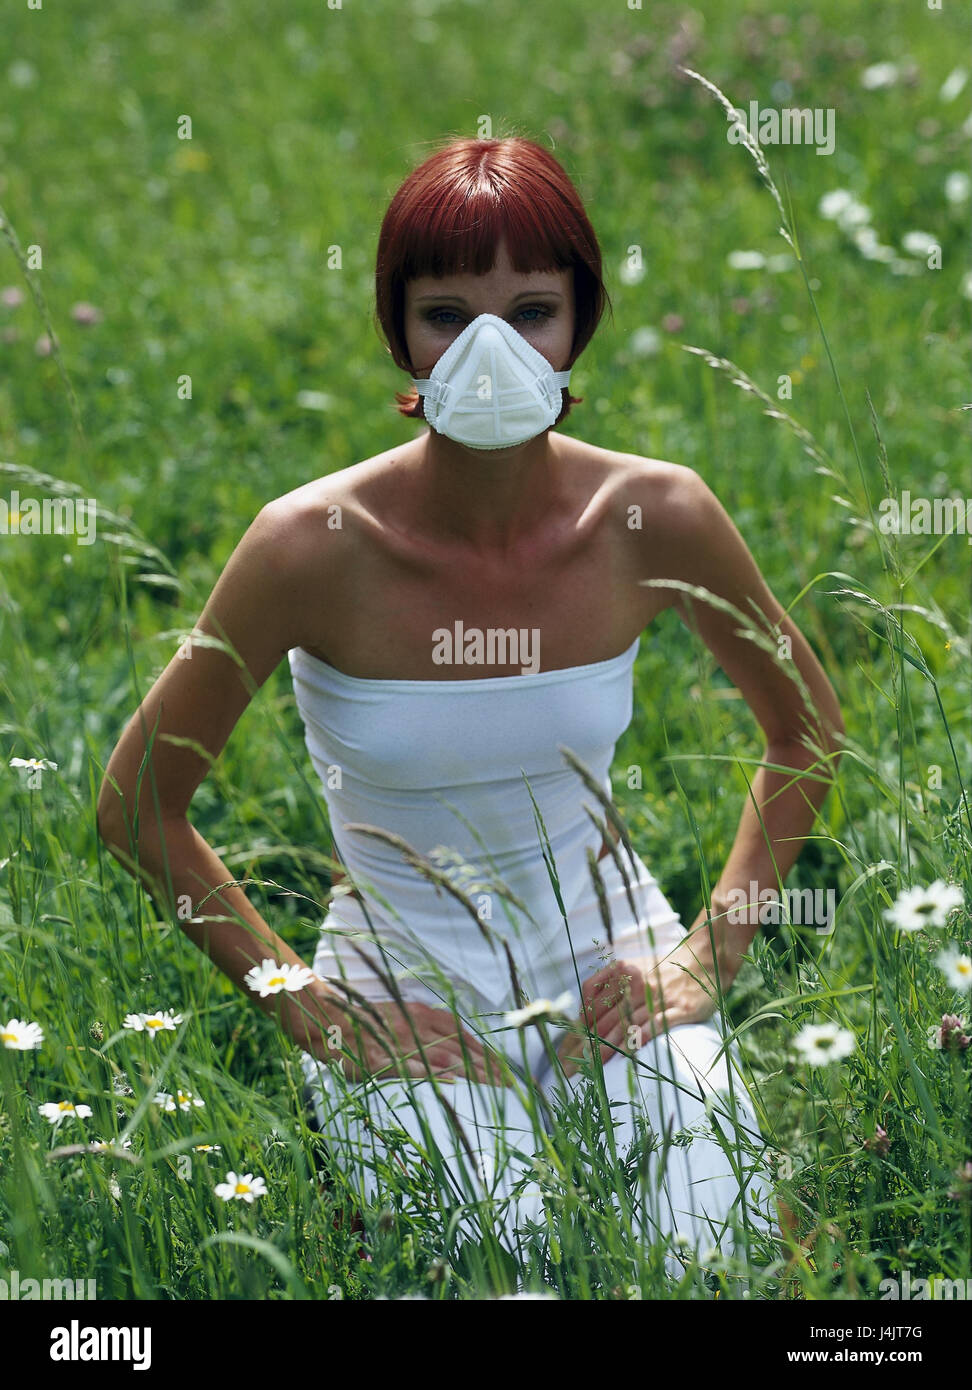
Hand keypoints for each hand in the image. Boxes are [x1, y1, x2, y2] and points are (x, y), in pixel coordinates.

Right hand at [314, 998, 502, 1085]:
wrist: (325, 1021)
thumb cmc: (362, 1024)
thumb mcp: (399, 1018)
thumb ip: (423, 1029)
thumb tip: (450, 1051)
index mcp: (420, 1014)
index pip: (461, 1034)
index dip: (485, 1051)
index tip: (506, 1069)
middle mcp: (415, 1024)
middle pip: (459, 1047)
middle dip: (488, 1066)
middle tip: (512, 1083)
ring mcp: (399, 1041)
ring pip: (443, 1056)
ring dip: (471, 1070)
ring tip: (495, 1084)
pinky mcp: (382, 1058)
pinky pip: (410, 1065)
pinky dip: (431, 1071)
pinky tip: (450, 1079)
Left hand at [554, 941, 724, 1078]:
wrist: (703, 961)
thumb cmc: (661, 970)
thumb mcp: (631, 968)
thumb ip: (607, 986)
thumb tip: (581, 1015)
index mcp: (621, 971)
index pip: (589, 1001)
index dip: (575, 1026)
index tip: (565, 1049)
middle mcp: (637, 983)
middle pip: (604, 1018)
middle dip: (584, 1045)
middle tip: (569, 1067)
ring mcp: (658, 997)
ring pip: (625, 1025)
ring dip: (605, 1048)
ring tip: (589, 1066)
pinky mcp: (679, 1009)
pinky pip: (653, 1027)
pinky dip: (637, 1040)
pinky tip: (624, 1054)